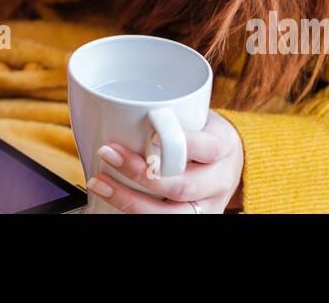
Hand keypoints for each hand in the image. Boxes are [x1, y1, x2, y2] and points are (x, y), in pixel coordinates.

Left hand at [86, 110, 243, 212]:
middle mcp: (219, 181)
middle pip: (182, 186)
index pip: (207, 148)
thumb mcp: (199, 116)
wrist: (228, 163)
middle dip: (140, 173)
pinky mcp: (194, 220)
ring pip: (170, 214)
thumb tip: (121, 106)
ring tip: (100, 183)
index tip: (151, 134)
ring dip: (130, 200)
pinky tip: (111, 201)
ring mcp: (207, 206)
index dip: (183, 143)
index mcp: (222, 147)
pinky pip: (163, 222)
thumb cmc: (203, 133)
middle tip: (107, 153)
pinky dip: (134, 213)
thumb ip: (173, 115)